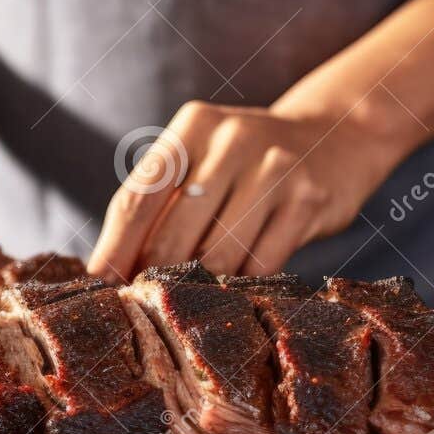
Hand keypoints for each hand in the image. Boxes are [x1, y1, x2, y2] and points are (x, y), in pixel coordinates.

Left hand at [86, 100, 405, 280]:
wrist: (336, 136)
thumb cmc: (245, 163)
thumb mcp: (201, 162)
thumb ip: (159, 204)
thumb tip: (106, 271)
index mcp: (194, 126)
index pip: (138, 198)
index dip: (114, 251)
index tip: (97, 290)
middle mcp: (233, 139)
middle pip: (174, 236)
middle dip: (153, 279)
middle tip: (144, 307)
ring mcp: (276, 168)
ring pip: (219, 257)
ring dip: (201, 287)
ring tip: (192, 299)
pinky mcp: (310, 200)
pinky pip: (262, 265)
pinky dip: (244, 284)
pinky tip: (238, 285)